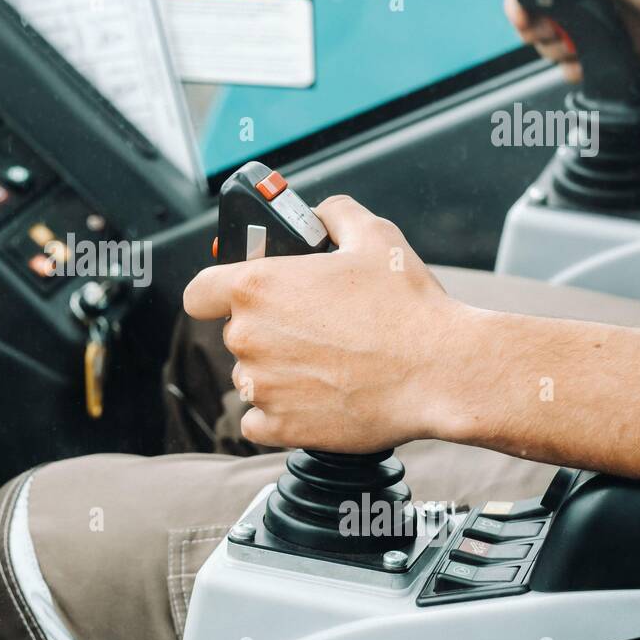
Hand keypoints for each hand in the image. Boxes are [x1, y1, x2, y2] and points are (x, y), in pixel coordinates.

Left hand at [182, 196, 470, 451]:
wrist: (439, 371)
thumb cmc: (407, 307)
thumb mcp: (374, 235)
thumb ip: (334, 213)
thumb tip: (320, 213)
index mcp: (257, 287)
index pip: (199, 292)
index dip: (216, 292)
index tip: (234, 296)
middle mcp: (249, 337)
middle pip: (236, 333)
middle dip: (268, 330)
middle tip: (315, 327)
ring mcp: (261, 386)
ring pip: (250, 377)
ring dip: (276, 371)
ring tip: (326, 363)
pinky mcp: (279, 427)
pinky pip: (259, 421)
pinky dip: (280, 413)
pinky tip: (315, 398)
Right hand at [504, 0, 639, 81]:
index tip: (522, 4)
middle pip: (531, 19)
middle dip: (532, 28)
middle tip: (551, 30)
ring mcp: (588, 25)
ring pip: (546, 46)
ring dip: (555, 50)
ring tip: (579, 43)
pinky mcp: (599, 50)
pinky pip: (569, 68)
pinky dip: (573, 68)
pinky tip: (589, 58)